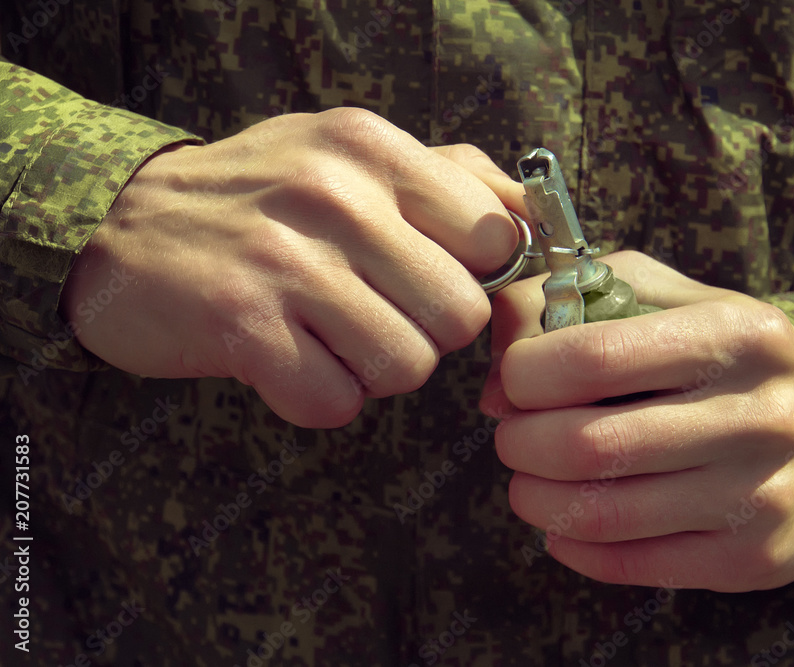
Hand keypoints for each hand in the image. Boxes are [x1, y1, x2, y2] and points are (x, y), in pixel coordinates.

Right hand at [61, 108, 521, 427]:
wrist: (122, 220)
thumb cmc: (264, 193)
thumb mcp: (353, 154)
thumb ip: (453, 179)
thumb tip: (540, 225)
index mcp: (373, 149)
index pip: (498, 239)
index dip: (478, 278)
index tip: (437, 282)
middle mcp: (335, 197)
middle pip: (461, 317)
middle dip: (428, 333)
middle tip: (377, 314)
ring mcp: (286, 262)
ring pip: (407, 367)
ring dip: (375, 369)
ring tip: (330, 335)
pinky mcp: (243, 326)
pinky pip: (335, 403)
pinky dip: (319, 396)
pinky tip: (290, 360)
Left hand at [480, 251, 793, 590]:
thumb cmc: (724, 358)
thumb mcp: (667, 298)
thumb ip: (575, 298)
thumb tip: (500, 371)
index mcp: (738, 334)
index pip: (594, 356)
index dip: (525, 373)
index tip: (514, 381)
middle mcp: (760, 415)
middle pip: (589, 443)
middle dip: (520, 442)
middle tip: (514, 435)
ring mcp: (760, 495)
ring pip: (601, 513)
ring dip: (535, 498)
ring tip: (528, 479)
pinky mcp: (751, 557)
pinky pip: (629, 564)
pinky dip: (571, 544)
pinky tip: (562, 523)